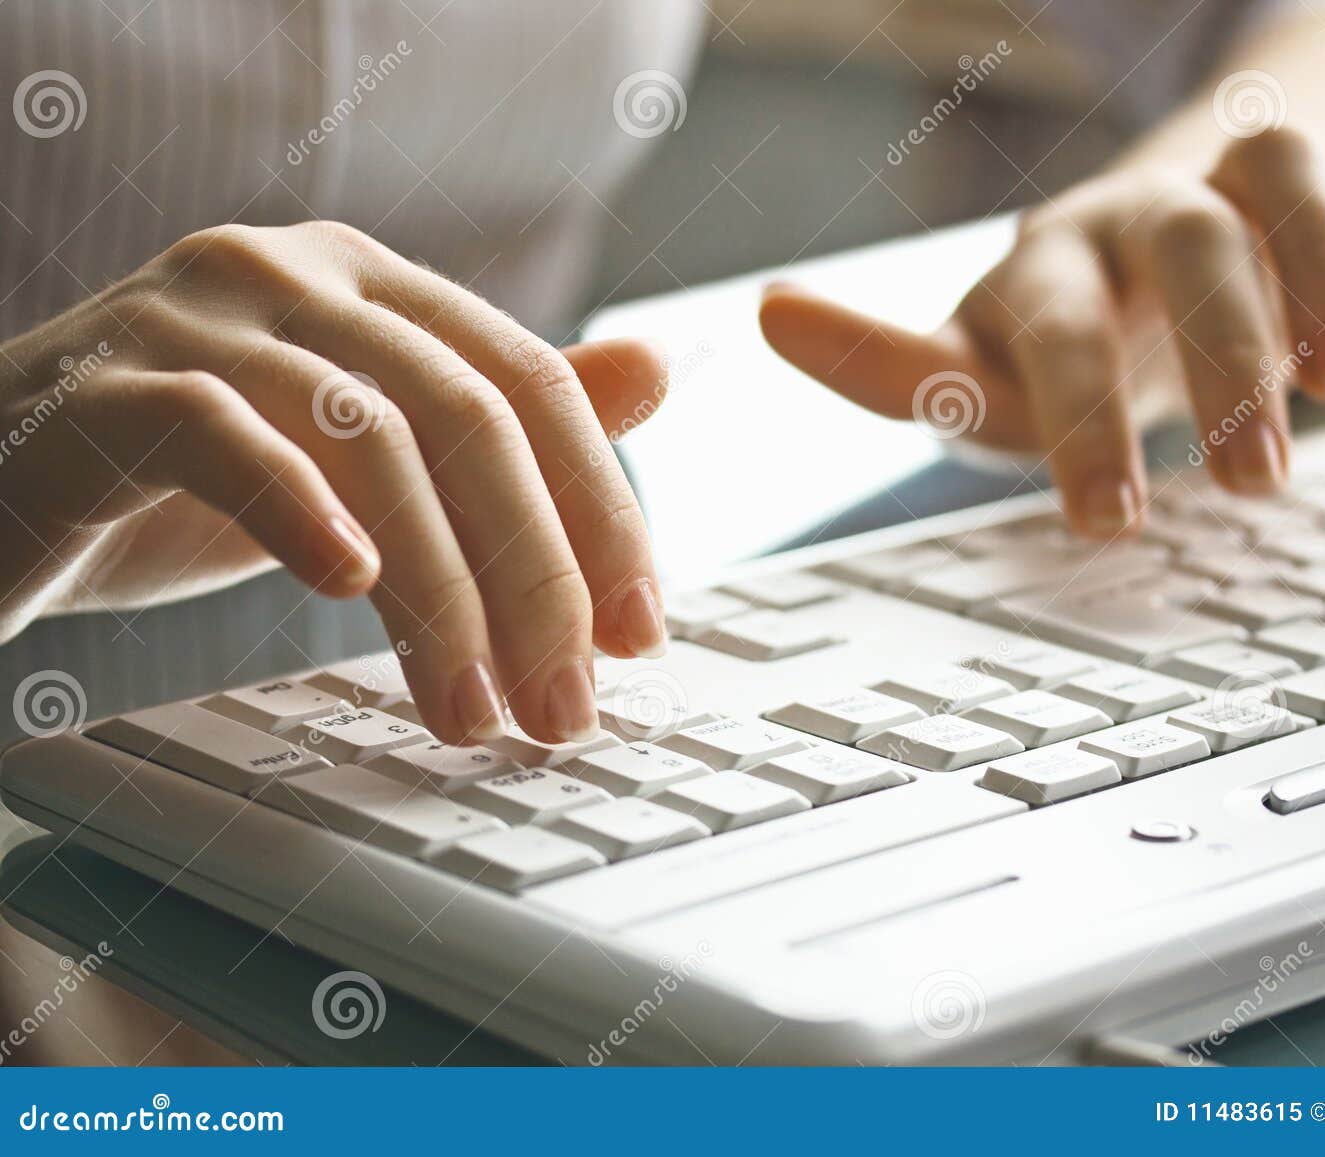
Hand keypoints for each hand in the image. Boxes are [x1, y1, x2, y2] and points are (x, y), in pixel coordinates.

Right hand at [0, 221, 669, 744]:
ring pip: (368, 439)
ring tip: (472, 709)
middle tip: (566, 703)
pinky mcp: (101, 386)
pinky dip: (299, 511)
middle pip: (468, 416)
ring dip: (440, 592)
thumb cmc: (183, 478)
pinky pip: (222, 437)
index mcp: (367, 281)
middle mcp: (290, 272)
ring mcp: (191, 317)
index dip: (600, 509)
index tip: (639, 631)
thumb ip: (497, 416)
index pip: (528, 382)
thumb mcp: (358, 455)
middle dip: (537, 576)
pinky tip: (348, 589)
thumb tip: (659, 370)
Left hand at [761, 128, 1324, 535]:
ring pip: (1277, 181)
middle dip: (1217, 359)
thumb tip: (764, 311)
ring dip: (1312, 277)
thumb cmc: (1065, 340)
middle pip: (1177, 251)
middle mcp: (1136, 220)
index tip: (1104, 519)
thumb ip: (892, 366)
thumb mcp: (983, 369)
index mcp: (1044, 272)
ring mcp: (1232, 190)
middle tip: (1248, 482)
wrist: (1169, 273)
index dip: (1074, 415)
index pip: (1047, 331)